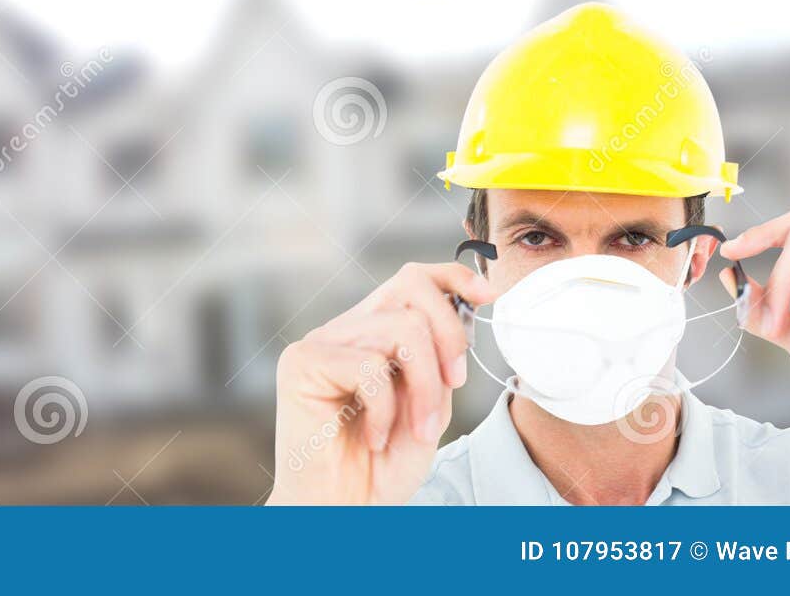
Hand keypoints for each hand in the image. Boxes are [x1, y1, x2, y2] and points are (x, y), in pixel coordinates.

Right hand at [267, 262, 492, 504]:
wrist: (341, 512)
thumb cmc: (378, 469)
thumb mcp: (428, 408)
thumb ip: (440, 362)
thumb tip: (467, 310)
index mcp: (370, 335)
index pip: (411, 280)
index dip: (452, 277)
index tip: (488, 295)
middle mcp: (343, 331)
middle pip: (410, 289)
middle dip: (449, 336)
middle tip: (453, 386)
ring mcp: (319, 343)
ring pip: (400, 329)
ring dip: (424, 386)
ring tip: (415, 430)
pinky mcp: (301, 363)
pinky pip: (369, 366)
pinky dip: (385, 410)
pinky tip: (374, 438)